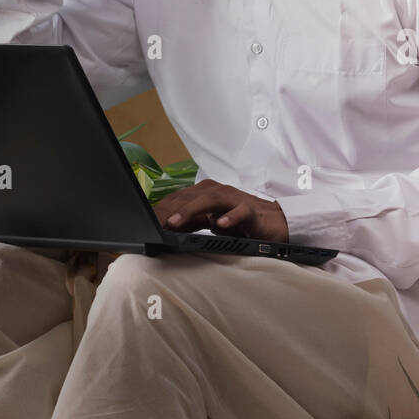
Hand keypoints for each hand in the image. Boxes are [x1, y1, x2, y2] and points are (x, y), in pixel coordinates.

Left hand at [153, 179, 288, 243]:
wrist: (275, 223)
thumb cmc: (241, 222)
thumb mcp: (212, 222)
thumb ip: (192, 222)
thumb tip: (166, 227)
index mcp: (206, 193)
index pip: (179, 198)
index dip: (161, 209)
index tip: (144, 221)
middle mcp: (218, 191)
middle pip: (190, 197)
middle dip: (169, 210)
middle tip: (152, 223)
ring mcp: (235, 199)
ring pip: (210, 200)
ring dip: (191, 210)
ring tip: (175, 223)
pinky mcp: (252, 210)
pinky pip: (240, 211)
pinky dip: (229, 217)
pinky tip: (219, 224)